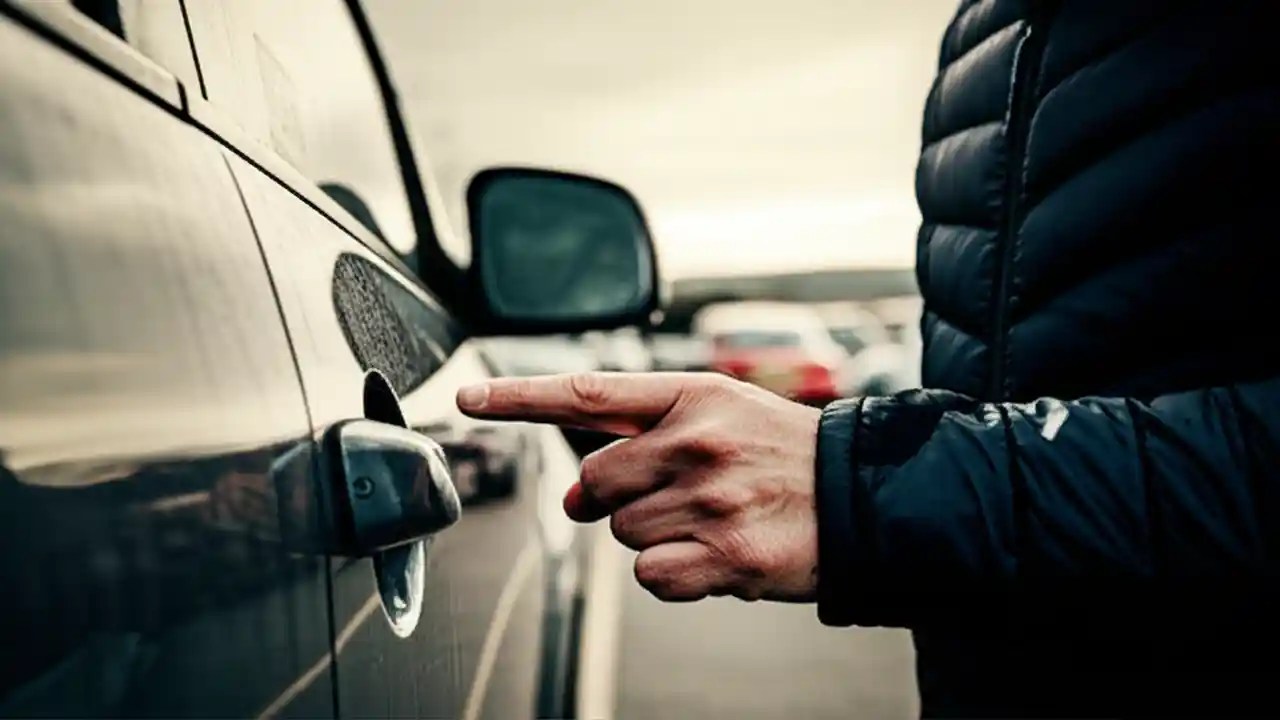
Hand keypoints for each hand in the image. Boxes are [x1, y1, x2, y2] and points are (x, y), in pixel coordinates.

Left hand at [457, 372, 820, 602]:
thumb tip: (576, 496)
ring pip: (621, 532)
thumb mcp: (721, 411)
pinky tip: (712, 550)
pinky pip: (650, 575)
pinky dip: (671, 572)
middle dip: (618, 496)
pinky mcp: (725, 555)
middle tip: (674, 493)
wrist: (860, 493)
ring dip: (653, 532)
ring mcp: (710, 500)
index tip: (470, 397)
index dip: (522, 396)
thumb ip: (643, 438)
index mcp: (692, 396)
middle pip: (595, 482)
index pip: (588, 393)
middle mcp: (697, 442)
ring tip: (708, 517)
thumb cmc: (780, 452)